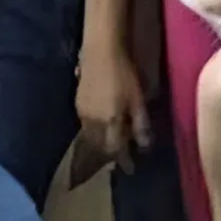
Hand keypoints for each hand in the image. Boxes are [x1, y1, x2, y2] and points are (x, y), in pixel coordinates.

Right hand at [76, 39, 151, 169]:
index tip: (131, 169)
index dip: (124, 161)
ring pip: (90, 138)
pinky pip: (85, 127)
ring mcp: (82, 113)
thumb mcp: (138, 99)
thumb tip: (143, 147)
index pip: (116, 149)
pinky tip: (100, 129)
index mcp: (110, 122)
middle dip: (110, 156)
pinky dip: (94, 134)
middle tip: (120, 161)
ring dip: (100, 146)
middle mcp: (93, 122)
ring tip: (110, 148)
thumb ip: (140, 124)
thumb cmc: (124, 73)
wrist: (101, 50)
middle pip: (100, 147)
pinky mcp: (77, 104)